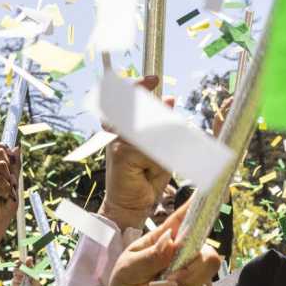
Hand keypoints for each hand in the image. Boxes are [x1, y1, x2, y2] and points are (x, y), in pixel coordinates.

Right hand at [0, 143, 18, 238]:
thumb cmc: (5, 204)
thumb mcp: (15, 182)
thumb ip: (16, 165)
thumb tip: (17, 147)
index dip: (6, 149)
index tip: (11, 163)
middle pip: (1, 151)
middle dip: (10, 167)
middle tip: (8, 183)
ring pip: (2, 164)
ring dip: (9, 180)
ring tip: (4, 192)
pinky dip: (4, 187)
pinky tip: (0, 195)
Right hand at [101, 75, 169, 227]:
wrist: (131, 206)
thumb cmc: (145, 179)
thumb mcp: (159, 151)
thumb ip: (163, 128)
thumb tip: (169, 100)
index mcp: (122, 129)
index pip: (124, 99)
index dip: (137, 85)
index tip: (154, 79)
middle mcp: (115, 132)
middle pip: (131, 105)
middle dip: (150, 105)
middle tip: (167, 105)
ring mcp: (116, 142)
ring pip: (145, 126)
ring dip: (160, 136)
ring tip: (159, 156)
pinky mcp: (121, 153)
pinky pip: (147, 145)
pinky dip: (157, 155)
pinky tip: (153, 169)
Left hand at [104, 203, 219, 285]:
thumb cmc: (125, 284)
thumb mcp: (126, 268)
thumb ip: (148, 257)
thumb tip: (170, 241)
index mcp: (170, 240)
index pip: (192, 218)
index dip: (206, 204)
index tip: (218, 188)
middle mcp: (189, 259)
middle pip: (210, 260)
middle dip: (183, 278)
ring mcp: (197, 285)